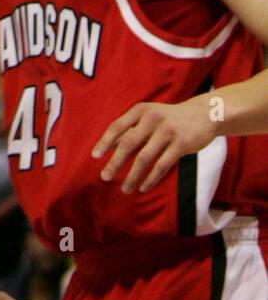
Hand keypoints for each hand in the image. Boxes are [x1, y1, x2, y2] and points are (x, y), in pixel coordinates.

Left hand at [92, 96, 218, 193]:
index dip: (105, 142)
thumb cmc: (169, 118)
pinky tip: (143, 187)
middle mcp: (152, 119)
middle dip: (115, 163)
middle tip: (104, 177)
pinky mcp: (182, 144)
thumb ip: (130, 128)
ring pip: (144, 158)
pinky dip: (151, 178)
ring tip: (125, 189)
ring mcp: (168, 131)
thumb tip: (108, 146)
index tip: (94, 157)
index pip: (117, 127)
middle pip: (128, 144)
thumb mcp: (149, 116)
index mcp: (140, 110)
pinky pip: (162, 165)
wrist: (205, 114)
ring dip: (133, 176)